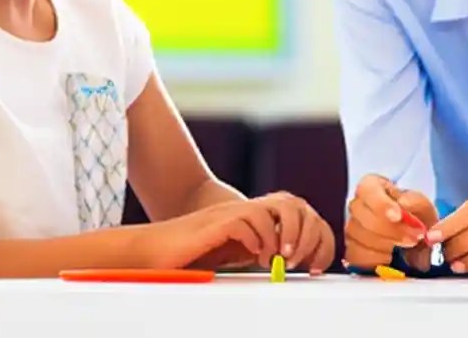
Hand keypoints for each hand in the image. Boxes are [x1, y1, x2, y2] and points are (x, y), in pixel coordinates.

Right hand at [139, 193, 333, 273]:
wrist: (152, 249)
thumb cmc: (191, 252)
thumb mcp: (235, 250)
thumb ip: (257, 248)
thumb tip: (284, 262)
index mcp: (254, 215)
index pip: (297, 212)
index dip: (312, 235)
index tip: (315, 263)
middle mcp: (245, 210)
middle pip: (291, 205)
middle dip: (303, 234)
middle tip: (298, 261)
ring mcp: (230, 214)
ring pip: (271, 211)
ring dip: (281, 237)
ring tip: (278, 259)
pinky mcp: (214, 224)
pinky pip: (244, 221)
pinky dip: (256, 239)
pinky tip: (254, 256)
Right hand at [343, 174, 432, 269]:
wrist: (413, 239)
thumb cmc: (414, 217)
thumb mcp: (423, 206)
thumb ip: (417, 204)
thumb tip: (404, 204)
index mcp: (372, 186)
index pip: (368, 190)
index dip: (381, 204)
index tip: (398, 216)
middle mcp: (357, 205)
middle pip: (363, 216)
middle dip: (391, 229)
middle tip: (414, 236)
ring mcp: (351, 228)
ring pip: (359, 236)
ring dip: (386, 244)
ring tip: (407, 246)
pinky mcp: (350, 249)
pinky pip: (355, 255)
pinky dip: (375, 258)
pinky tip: (390, 256)